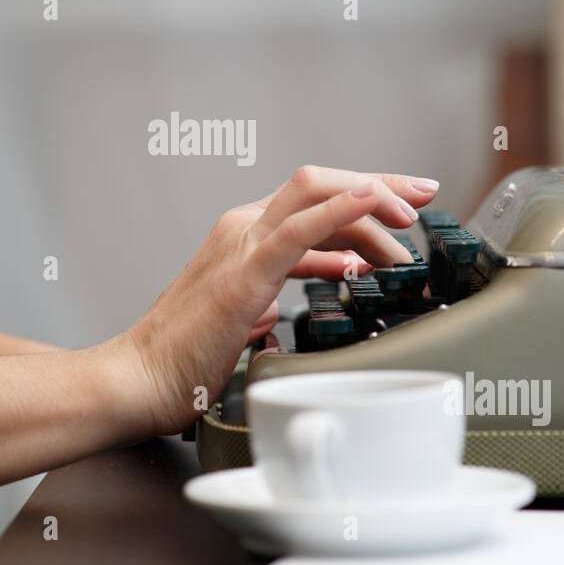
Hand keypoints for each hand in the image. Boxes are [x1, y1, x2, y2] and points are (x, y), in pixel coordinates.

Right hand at [99, 166, 438, 435]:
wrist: (139, 380)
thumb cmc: (181, 359)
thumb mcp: (242, 318)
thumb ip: (267, 298)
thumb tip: (289, 303)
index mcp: (243, 239)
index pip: (313, 202)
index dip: (363, 199)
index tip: (403, 209)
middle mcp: (242, 229)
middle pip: (321, 184)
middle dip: (380, 185)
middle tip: (424, 199)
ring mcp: (241, 244)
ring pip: (316, 192)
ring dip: (372, 197)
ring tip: (410, 219)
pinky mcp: (243, 271)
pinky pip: (299, 228)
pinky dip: (340, 208)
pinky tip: (372, 200)